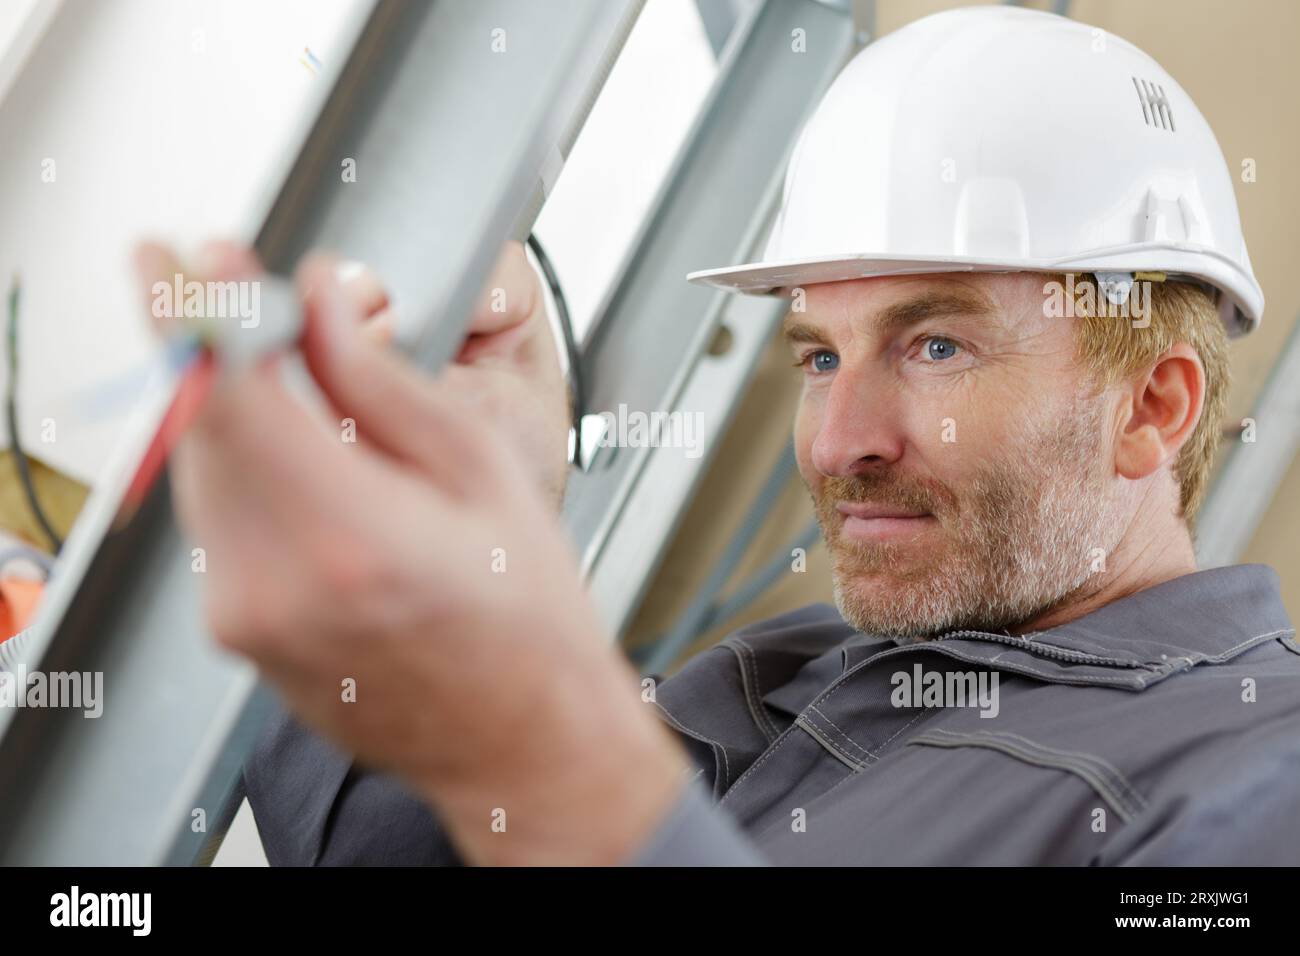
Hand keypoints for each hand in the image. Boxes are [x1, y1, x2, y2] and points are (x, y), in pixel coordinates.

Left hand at [133, 240, 688, 864]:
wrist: (519, 736)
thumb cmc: (526, 622)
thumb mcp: (484, 474)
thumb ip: (384, 382)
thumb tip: (322, 307)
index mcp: (349, 534)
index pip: (227, 392)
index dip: (196, 309)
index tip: (189, 258)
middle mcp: (274, 582)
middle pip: (201, 422)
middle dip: (225, 350)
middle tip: (275, 312)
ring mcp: (243, 616)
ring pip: (202, 467)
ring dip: (238, 410)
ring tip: (321, 402)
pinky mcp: (236, 630)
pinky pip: (216, 518)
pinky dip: (247, 468)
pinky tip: (315, 467)